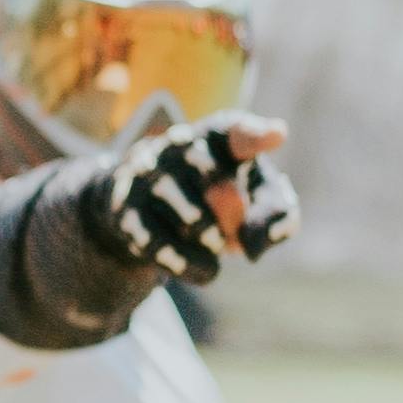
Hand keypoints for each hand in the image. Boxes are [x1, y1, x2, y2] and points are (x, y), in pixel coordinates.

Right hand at [102, 111, 297, 283]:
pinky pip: (162, 246)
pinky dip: (191, 265)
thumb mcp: (257, 200)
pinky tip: (204, 272)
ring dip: (213, 243)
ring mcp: (145, 176)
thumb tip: (253, 247)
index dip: (256, 134)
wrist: (146, 215)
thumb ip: (278, 213)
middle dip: (236, 217)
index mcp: (216, 136)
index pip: (236, 130)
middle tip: (233, 227)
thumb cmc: (218, 201)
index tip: (276, 136)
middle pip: (219, 185)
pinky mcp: (124, 210)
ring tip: (214, 245)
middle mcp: (175, 147)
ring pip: (193, 221)